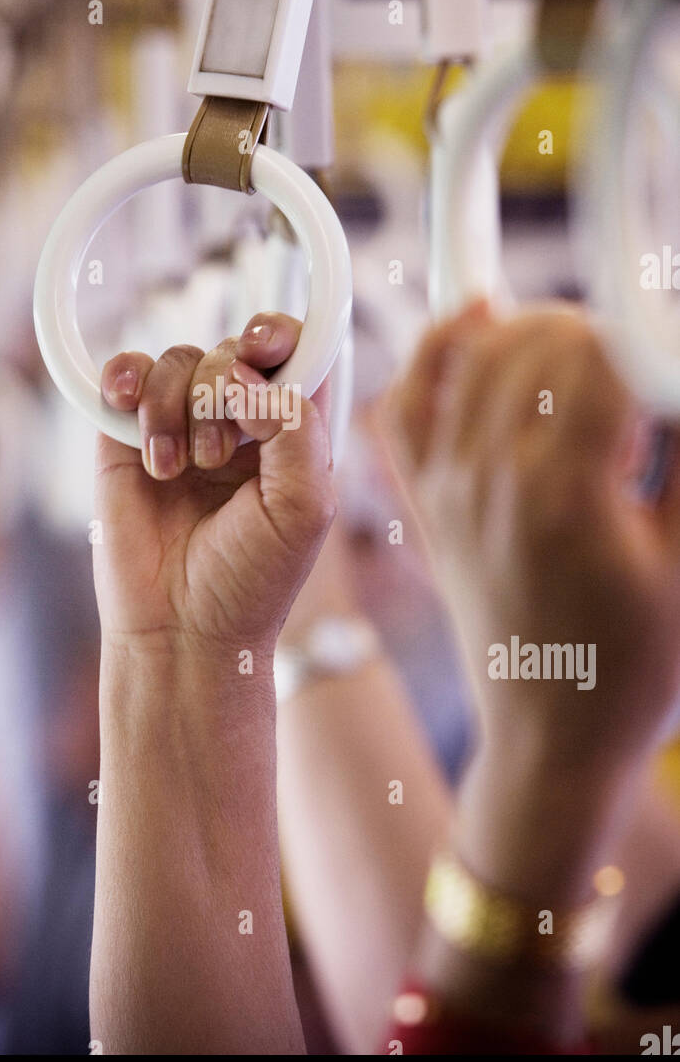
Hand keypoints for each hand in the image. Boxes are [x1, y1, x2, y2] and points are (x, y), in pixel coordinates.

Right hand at [93, 312, 335, 666]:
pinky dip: (124, 378)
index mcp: (292, 433)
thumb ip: (296, 428)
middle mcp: (240, 422)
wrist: (180, 632)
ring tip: (174, 470)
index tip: (262, 347)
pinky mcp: (127, 438)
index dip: (280, 333)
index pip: (295, 354)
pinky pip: (126, 375)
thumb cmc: (251, 580)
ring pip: (179, 360)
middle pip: (233, 350)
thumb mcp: (305, 507)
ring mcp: (182, 427)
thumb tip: (243, 373)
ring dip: (175, 407)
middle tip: (217, 453)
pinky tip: (126, 405)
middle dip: (223, 388)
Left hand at [383, 300, 679, 782]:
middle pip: (534, 339)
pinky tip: (474, 323)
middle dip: (595, 330)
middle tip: (636, 372)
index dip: (644, 339)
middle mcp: (492, 479)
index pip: (597, 351)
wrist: (551, 738)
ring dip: (531, 330)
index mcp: (565, 493)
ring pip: (473, 354)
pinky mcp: (427, 502)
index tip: (663, 364)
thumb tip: (669, 366)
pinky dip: (434, 353)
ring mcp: (448, 489)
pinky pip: (408, 403)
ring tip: (582, 359)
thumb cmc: (634, 664)